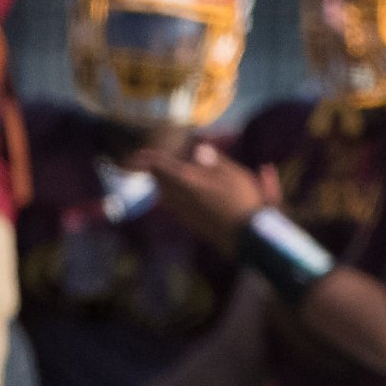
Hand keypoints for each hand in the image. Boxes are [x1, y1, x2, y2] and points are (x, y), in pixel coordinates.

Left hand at [137, 145, 275, 256]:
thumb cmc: (243, 201)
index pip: (161, 166)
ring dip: (161, 185)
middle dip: (154, 171)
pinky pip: (173, 206)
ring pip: (164, 196)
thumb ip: (215, 161)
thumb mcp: (235, 174)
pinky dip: (170, 197)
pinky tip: (179, 197)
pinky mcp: (191, 223)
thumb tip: (198, 149)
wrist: (247, 236)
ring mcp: (184, 213)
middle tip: (153, 164)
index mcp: (188, 181)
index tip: (138, 153)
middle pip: (159, 182)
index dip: (149, 158)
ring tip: (164, 178)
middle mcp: (180, 197)